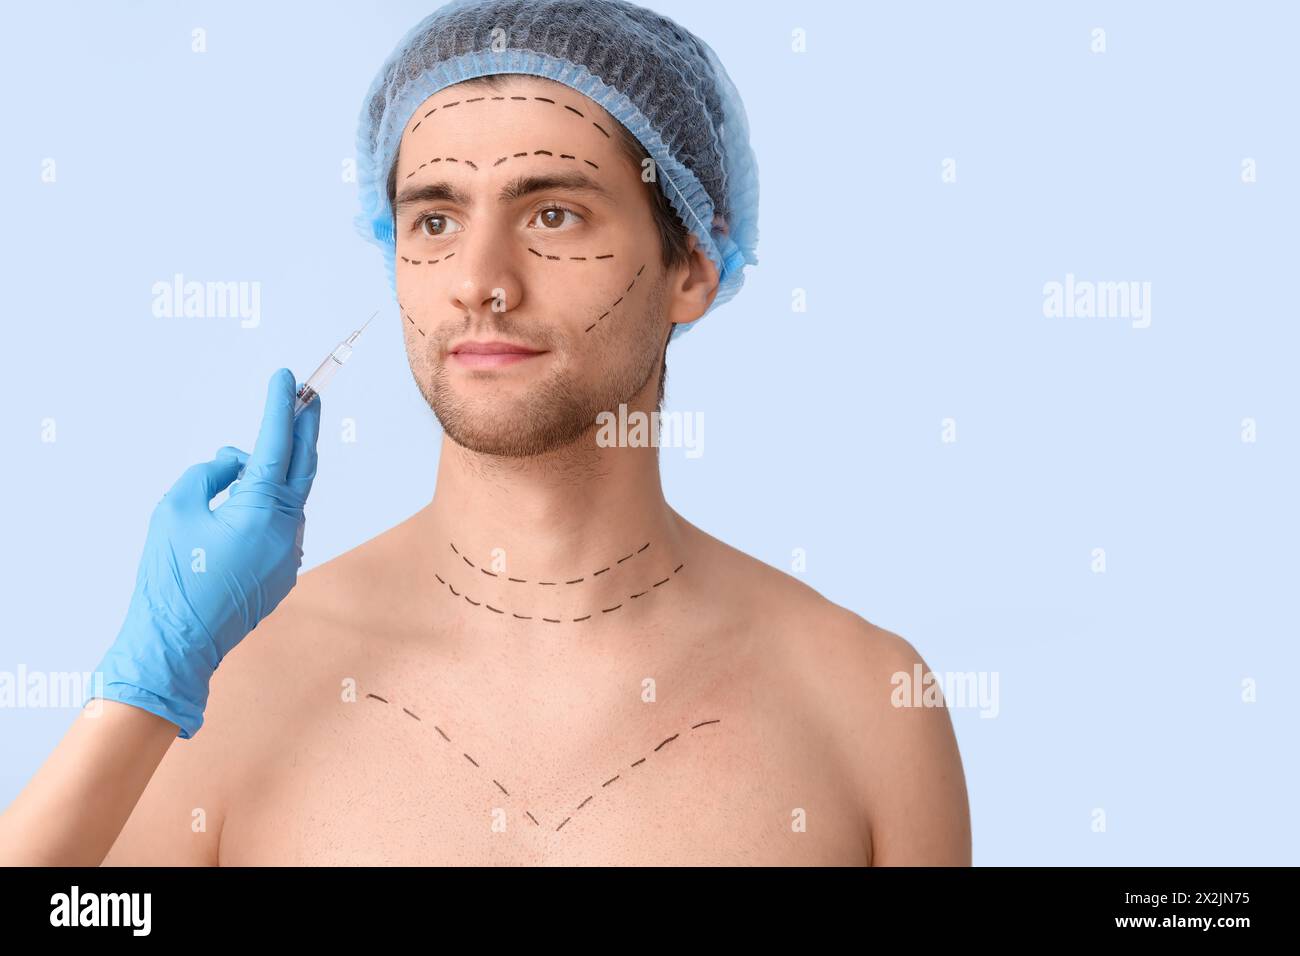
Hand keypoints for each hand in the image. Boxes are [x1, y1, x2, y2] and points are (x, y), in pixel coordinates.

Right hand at [86, 368, 321, 737]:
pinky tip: (242, 508)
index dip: (280, 406)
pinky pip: (281, 526)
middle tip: (308, 396)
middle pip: (303, 465)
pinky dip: (267, 507)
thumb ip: (210, 474)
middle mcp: (287, 528)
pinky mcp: (284, 571)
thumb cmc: (171, 576)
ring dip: (274, 474)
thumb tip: (236, 464)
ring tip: (243, 462)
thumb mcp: (176, 508)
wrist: (177, 643)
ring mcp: (291, 552)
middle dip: (305, 427)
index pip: (277, 444)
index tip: (286, 377)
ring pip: (289, 498)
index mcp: (261, 508)